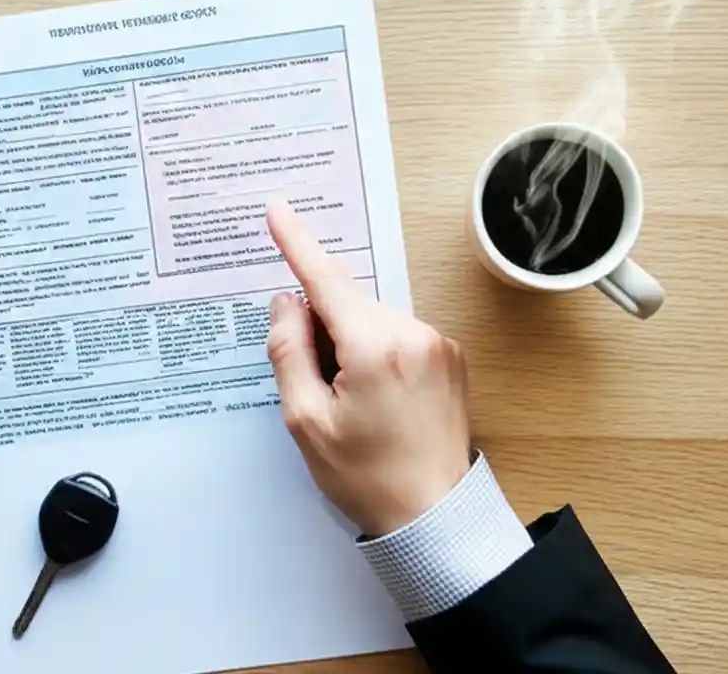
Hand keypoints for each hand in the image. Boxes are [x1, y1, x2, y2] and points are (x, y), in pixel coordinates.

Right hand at [265, 202, 470, 535]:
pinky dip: (375, 352)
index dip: (296, 243)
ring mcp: (438, 344)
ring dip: (349, 343)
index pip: (326, 279)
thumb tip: (286, 303)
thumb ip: (289, 352)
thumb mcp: (306, 421)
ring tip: (352, 405)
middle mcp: (413, 333)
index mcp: (374, 347)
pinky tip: (375, 401)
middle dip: (320, 327)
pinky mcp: (450, 357)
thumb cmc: (368, 478)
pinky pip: (397, 335)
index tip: (276, 210)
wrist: (436, 518)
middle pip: (347, 303)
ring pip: (371, 319)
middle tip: (314, 387)